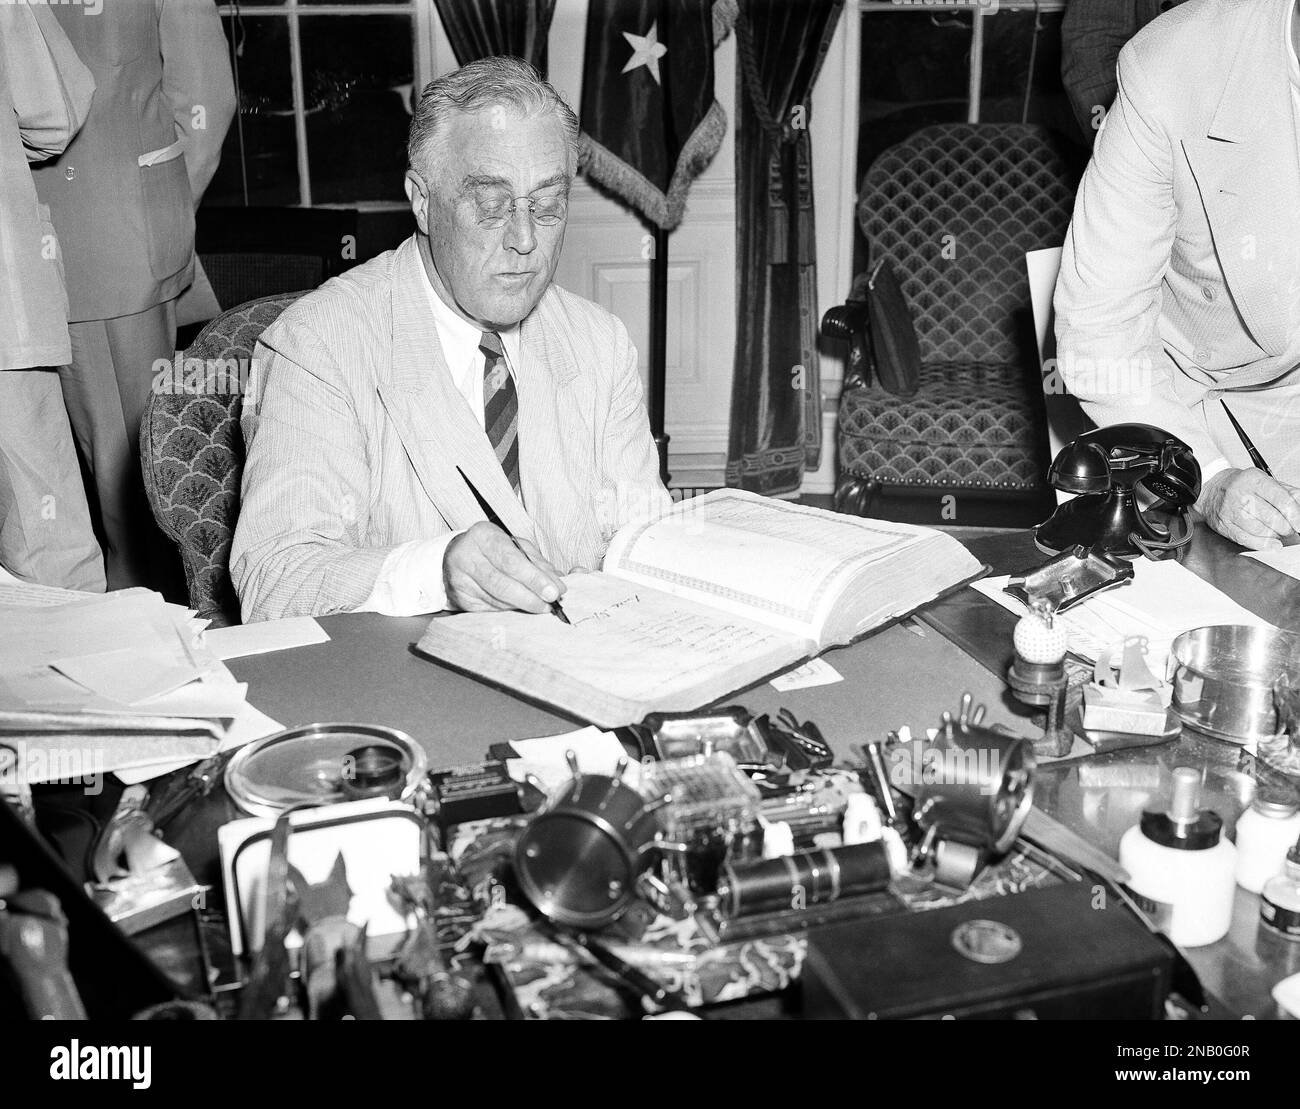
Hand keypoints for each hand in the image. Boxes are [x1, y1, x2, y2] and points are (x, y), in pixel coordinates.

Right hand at [443, 522, 565, 613]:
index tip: (554, 592)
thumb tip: (559, 584)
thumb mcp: (517, 546)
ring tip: (540, 606)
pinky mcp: (460, 598)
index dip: (534, 579)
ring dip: (522, 606)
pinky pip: (490, 609)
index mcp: (483, 536)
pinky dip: (509, 610)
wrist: (459, 555)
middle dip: (530, 597)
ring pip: (496, 599)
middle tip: (550, 605)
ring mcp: (459, 579)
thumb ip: (538, 563)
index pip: (511, 560)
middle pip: (501, 583)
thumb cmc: (495, 549)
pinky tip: (520, 607)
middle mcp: (466, 556)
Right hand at [1197, 468, 1299, 549]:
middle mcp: (1241, 495)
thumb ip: (1288, 493)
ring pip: (1261, 531)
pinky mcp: (1224, 525)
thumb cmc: (1242, 486)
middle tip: (1289, 527)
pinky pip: (1247, 539)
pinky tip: (1272, 544)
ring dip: (1275, 535)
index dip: (1296, 516)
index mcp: (1255, 480)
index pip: (1282, 500)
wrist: (1210, 489)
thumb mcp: (1266, 481)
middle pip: (1273, 518)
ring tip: (1277, 532)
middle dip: (1287, 527)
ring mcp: (1231, 511)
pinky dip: (1263, 544)